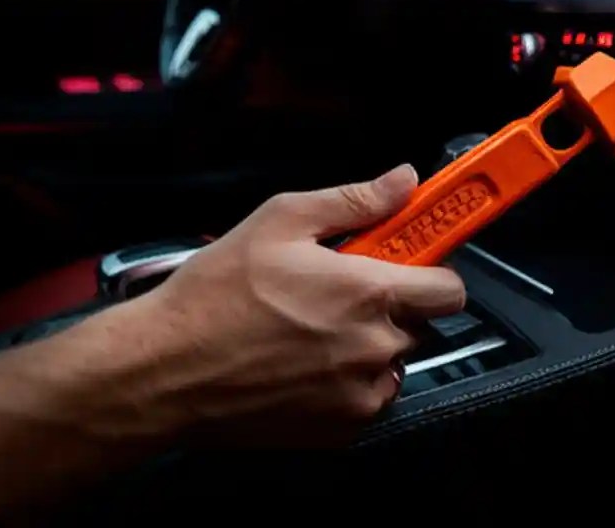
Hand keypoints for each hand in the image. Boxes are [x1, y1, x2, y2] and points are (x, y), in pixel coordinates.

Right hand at [90, 165, 465, 445]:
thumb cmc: (215, 292)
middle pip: (419, 325)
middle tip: (338, 292)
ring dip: (369, 347)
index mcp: (369, 295)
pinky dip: (347, 384)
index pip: (450, 290)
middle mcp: (374, 351)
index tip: (407, 262)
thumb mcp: (280, 220)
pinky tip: (301, 365)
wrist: (164, 370)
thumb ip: (354, 201)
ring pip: (392, 364)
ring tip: (311, 331)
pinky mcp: (338, 432)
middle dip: (390, 306)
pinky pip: (367, 401)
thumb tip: (406, 182)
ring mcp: (359, 397)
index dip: (431, 270)